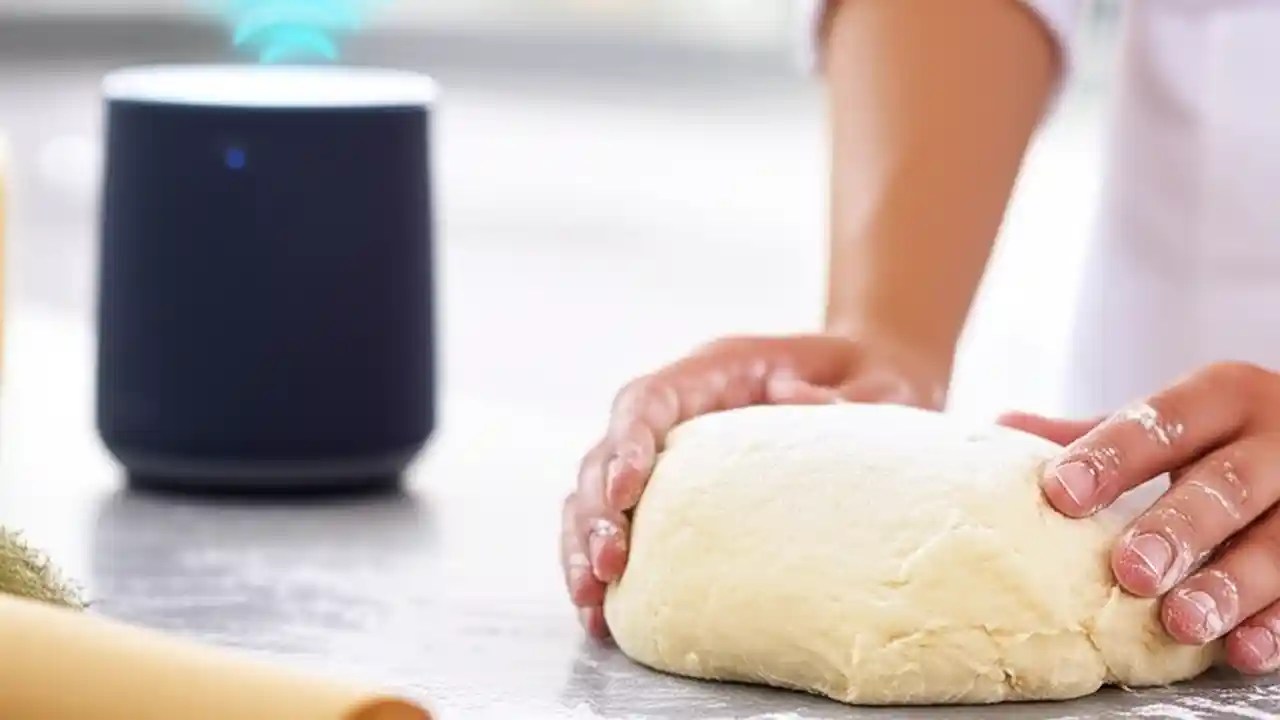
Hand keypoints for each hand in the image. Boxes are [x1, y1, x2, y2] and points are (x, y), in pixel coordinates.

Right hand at [561, 333, 947, 637]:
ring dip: (584, 546)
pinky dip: (604, 567)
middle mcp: (678, 412)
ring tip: (589, 602)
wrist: (874, 391)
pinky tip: (602, 614)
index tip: (624, 489)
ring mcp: (670, 456)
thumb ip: (843, 395)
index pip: (649, 400)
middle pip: (606, 454)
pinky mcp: (675, 498)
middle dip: (596, 512)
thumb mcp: (876, 383)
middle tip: (606, 567)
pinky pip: (625, 529)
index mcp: (711, 373)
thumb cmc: (870, 384)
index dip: (627, 443)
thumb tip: (802, 399)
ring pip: (597, 496)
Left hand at [1001, 362, 1279, 674]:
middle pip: (1226, 485)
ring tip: (1181, 621)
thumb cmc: (1222, 436)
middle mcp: (1274, 442)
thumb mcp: (1172, 424)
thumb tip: (1002, 428)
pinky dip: (1277, 625)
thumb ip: (1097, 434)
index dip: (1112, 457)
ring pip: (1276, 543)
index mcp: (1222, 398)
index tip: (1062, 493)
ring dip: (1229, 587)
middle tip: (1130, 570)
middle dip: (1177, 529)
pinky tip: (1244, 651)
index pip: (1162, 422)